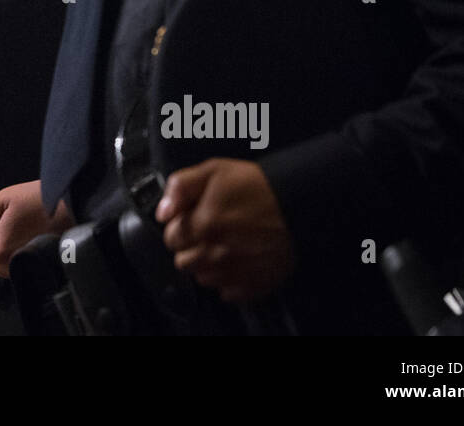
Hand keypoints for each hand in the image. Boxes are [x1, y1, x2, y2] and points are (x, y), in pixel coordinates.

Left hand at [0, 179, 73, 278]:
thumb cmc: (41, 201)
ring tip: (26, 229)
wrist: (75, 208)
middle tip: (14, 222)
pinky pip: (22, 265)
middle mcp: (9, 265)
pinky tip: (35, 237)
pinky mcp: (39, 268)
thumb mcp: (4, 198)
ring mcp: (25, 269)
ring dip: (10, 249)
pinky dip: (24, 254)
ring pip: (6, 263)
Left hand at [156, 158, 294, 302]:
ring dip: (207, 265)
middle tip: (208, 232)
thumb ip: (180, 187)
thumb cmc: (258, 186)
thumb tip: (162, 211)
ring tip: (224, 246)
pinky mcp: (255, 285)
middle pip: (184, 262)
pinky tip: (239, 261)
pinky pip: (228, 293)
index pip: (171, 238)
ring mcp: (236, 272)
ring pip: (203, 279)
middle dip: (190, 247)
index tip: (191, 220)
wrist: (300, 204)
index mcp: (203, 225)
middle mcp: (216, 254)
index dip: (179, 227)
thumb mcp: (214, 170)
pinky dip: (230, 280)